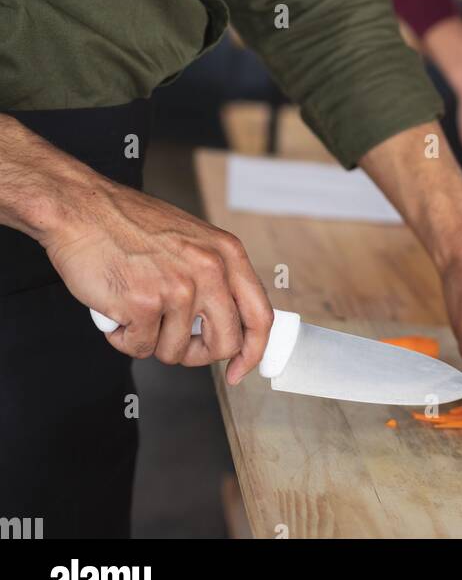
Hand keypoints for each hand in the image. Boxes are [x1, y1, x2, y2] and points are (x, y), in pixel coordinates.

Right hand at [45, 173, 272, 383]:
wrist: (82, 209)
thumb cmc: (128, 224)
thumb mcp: (192, 239)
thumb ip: (214, 276)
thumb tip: (227, 322)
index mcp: (226, 253)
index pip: (260, 315)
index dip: (252, 352)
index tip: (238, 369)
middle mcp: (210, 269)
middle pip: (225, 343)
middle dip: (198, 354)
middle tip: (174, 344)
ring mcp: (178, 288)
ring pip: (176, 351)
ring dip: (152, 340)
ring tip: (135, 308)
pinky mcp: (145, 304)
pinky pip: (140, 348)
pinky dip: (123, 337)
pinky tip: (116, 309)